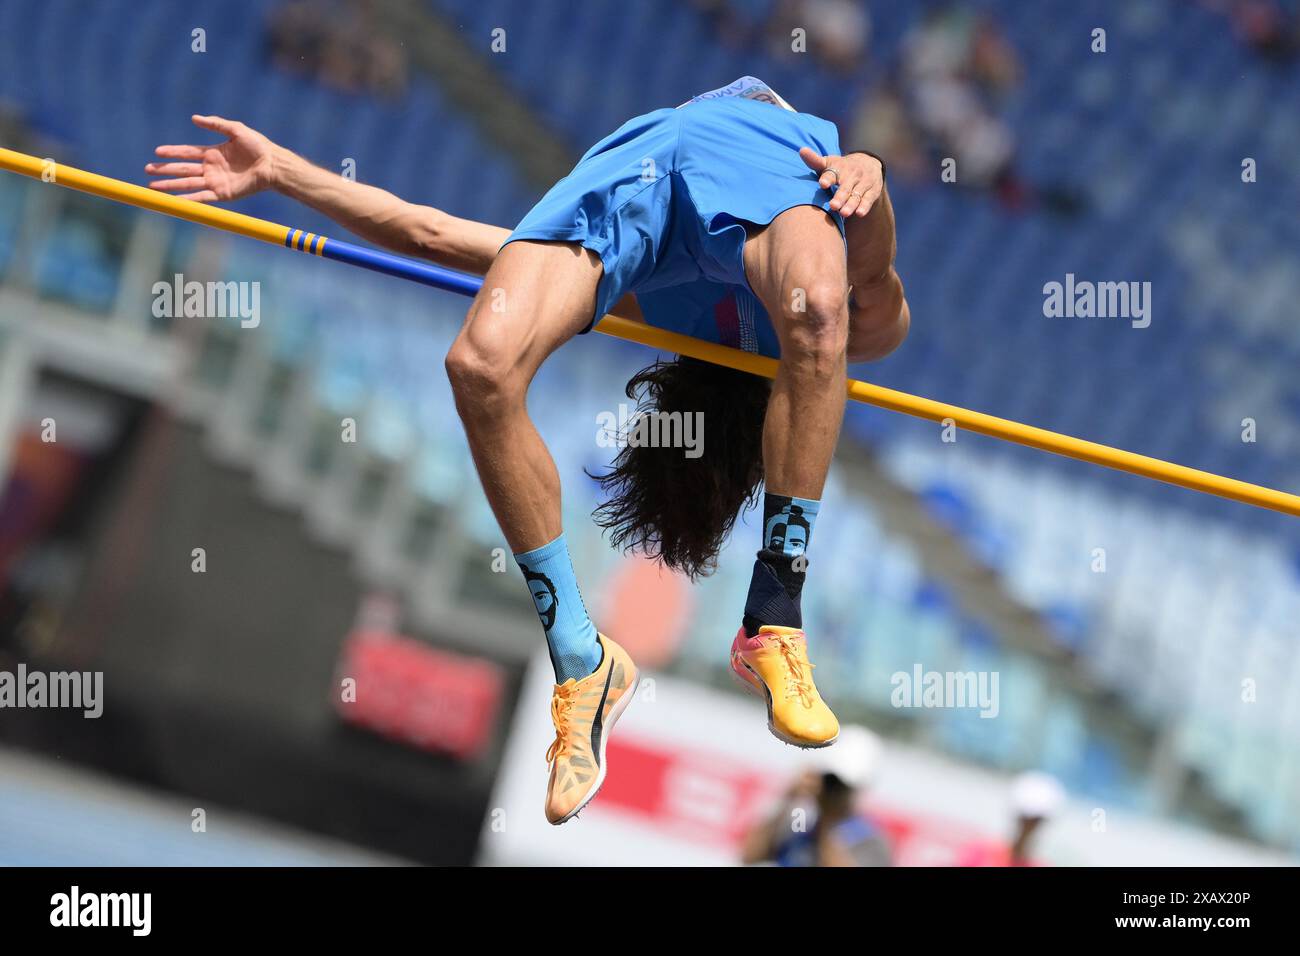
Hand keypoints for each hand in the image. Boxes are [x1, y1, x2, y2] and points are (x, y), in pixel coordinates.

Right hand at [145, 115, 279, 202]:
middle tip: (147, 170)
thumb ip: (215, 123)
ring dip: (170, 186)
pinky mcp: (223, 194)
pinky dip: (188, 200)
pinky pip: (202, 197)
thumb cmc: (257, 146)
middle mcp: (211, 168)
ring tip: (153, 187)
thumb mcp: (235, 129)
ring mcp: (215, 182)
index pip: (186, 153)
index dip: (172, 152)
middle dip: (165, 170)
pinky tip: (174, 201)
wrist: (273, 164)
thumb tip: (194, 118)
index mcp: (212, 153)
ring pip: (187, 184)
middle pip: (183, 169)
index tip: (157, 151)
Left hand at [799, 146, 882, 218]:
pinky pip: (868, 199)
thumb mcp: (828, 162)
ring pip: (856, 195)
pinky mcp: (873, 191)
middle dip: (839, 197)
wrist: (868, 163)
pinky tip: (859, 213)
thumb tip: (801, 150)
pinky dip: (864, 206)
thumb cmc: (841, 167)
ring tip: (844, 213)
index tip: (822, 183)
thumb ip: (814, 160)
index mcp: (840, 167)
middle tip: (833, 206)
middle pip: (845, 187)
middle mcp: (852, 174)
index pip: (832, 173)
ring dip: (851, 204)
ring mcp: (864, 182)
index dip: (828, 178)